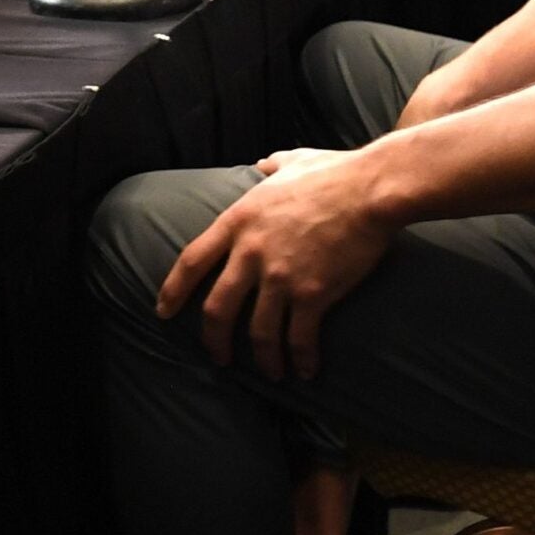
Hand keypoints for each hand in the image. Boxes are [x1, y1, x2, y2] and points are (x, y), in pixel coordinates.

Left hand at [156, 147, 390, 380]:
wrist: (371, 190)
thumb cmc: (335, 172)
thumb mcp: (292, 161)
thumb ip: (271, 167)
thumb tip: (263, 165)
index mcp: (239, 221)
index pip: (191, 261)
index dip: (173, 290)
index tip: (163, 311)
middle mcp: (251, 253)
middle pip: (216, 308)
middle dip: (213, 340)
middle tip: (218, 357)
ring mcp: (280, 277)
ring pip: (258, 332)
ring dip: (263, 359)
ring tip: (270, 373)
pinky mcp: (312, 294)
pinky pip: (298, 338)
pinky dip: (300, 359)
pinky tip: (305, 370)